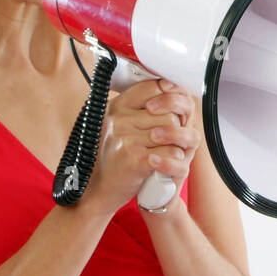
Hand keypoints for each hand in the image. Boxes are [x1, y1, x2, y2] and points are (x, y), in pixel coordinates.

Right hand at [87, 77, 198, 216]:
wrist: (100, 189)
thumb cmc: (114, 157)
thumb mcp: (119, 125)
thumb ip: (137, 107)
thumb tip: (168, 86)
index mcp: (116, 107)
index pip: (151, 88)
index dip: (169, 97)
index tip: (174, 108)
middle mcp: (119, 120)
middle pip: (168, 113)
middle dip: (175, 128)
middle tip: (169, 140)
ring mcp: (126, 139)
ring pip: (173, 131)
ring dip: (176, 145)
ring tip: (165, 153)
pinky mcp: (136, 159)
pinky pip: (171, 152)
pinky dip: (175, 161)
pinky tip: (164, 165)